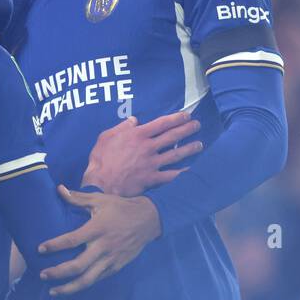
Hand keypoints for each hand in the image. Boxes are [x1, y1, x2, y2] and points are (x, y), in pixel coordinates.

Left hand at [37, 186, 161, 294]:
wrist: (148, 220)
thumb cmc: (120, 208)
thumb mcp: (99, 200)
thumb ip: (77, 198)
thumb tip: (59, 189)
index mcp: (97, 229)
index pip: (72, 240)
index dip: (55, 245)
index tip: (40, 249)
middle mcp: (103, 247)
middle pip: (78, 266)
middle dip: (58, 273)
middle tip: (43, 275)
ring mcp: (111, 259)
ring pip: (88, 279)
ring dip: (69, 287)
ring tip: (53, 292)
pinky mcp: (117, 266)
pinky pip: (98, 279)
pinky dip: (84, 285)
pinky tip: (72, 287)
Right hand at [82, 111, 202, 196]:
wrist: (100, 183)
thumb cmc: (100, 159)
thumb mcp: (105, 137)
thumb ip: (121, 127)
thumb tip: (134, 120)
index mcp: (137, 135)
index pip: (161, 123)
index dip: (176, 118)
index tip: (186, 115)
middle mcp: (147, 147)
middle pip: (172, 136)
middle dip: (187, 129)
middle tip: (197, 125)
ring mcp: (151, 163)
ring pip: (175, 154)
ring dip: (189, 148)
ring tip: (199, 144)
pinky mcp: (152, 178)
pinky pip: (171, 175)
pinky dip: (182, 173)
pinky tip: (192, 170)